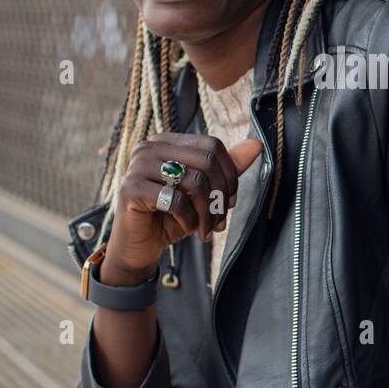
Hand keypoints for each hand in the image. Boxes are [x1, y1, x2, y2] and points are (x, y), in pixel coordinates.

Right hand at [102, 134, 263, 282]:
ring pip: (194, 181)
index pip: (212, 145)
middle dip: (220, 197)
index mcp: (167, 142)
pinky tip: (188, 229)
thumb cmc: (170, 216)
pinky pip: (175, 200)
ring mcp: (137, 166)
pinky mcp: (131, 188)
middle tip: (220, 222)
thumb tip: (256, 144)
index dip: (229, 174)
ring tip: (206, 230)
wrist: (139, 246)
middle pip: (206, 162)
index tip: (230, 202)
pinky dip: (189, 219)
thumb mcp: (203, 192)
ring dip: (207, 212)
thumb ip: (227, 168)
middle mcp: (150, 147)